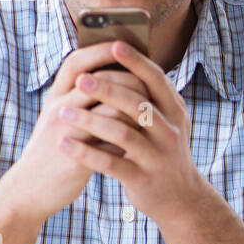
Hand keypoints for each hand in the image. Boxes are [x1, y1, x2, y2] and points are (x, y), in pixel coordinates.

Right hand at [0, 41, 146, 224]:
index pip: (78, 61)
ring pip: (112, 110)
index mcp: (56, 96)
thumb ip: (86, 100)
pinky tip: (139, 141)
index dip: (101, 51)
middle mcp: (58, 108)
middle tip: (150, 86)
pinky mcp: (76, 156)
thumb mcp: (63, 118)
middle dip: (131, 81)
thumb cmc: (54, 150)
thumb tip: (122, 79)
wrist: (29, 189)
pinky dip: (129, 139)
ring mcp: (66, 131)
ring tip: (149, 115)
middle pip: (101, 81)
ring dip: (135, 111)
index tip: (126, 45)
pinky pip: (112, 141)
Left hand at [55, 40, 200, 223]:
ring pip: (123, 134)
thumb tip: (121, 59)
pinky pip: (111, 164)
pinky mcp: (143, 179)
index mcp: (175, 112)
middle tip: (81, 79)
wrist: (180, 198)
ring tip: (63, 111)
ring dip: (91, 121)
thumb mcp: (166, 122)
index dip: (136, 62)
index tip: (114, 44)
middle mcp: (170, 132)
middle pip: (138, 105)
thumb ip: (149, 97)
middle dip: (108, 89)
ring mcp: (157, 157)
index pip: (156, 80)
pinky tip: (65, 144)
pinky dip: (86, 153)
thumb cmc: (162, 151)